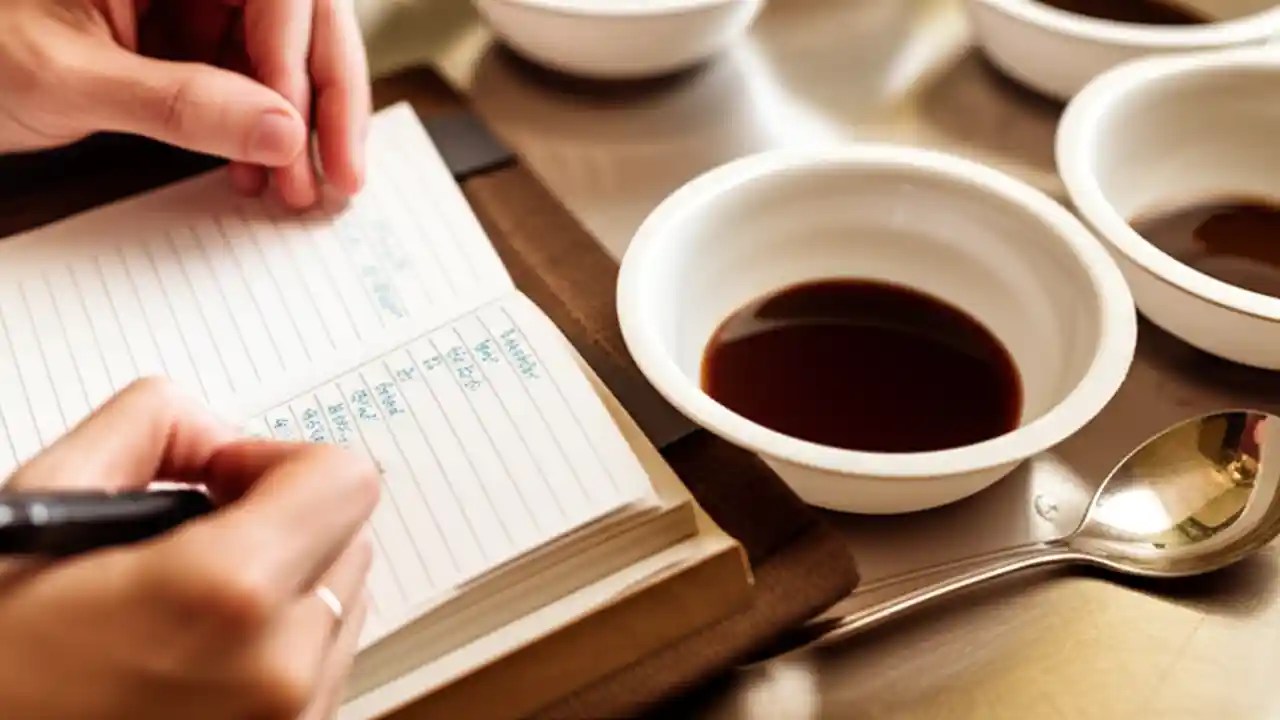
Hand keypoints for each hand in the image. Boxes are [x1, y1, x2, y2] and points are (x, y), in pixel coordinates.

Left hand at [0, 0, 370, 207]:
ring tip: (299, 188)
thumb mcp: (63, 79)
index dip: (297, 53)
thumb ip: (176, 104)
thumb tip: (281, 131)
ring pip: (288, 48)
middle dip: (325, 96)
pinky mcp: (189, 35)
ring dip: (304, 122)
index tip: (292, 130)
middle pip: (301, 14)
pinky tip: (262, 172)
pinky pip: (255, 76)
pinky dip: (268, 129)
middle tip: (339, 173)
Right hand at [0, 378, 380, 719]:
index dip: (277, 461)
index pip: (346, 478)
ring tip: (188, 606)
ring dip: (284, 584)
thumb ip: (144, 432)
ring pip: (342, 604)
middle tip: (194, 539)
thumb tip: (210, 431)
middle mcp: (281, 668)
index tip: (222, 479)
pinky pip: (324, 667)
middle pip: (350, 537)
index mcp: (230, 594)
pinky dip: (278, 644)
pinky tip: (199, 652)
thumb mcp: (42, 515)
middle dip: (281, 520)